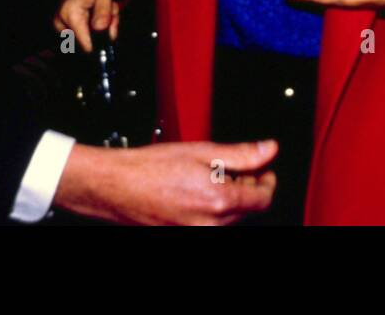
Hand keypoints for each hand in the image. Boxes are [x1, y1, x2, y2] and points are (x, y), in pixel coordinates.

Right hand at [53, 0, 131, 51]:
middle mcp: (63, 20)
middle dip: (107, 26)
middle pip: (92, 40)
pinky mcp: (70, 21)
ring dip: (106, 22)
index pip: (86, 44)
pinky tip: (104, 6)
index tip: (113, 24)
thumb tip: (100, 30)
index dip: (104, 39)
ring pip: (93, 35)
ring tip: (108, 4)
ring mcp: (65, 22)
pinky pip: (90, 30)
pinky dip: (102, 20)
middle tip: (112, 7)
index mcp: (70, 13)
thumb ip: (103, 8)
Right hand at [54, 140, 277, 225]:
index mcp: (219, 201)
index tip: (264, 169)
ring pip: (229, 219)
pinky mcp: (183, 235)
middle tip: (237, 168)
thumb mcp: (202, 150)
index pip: (263, 199)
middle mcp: (210, 224)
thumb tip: (269, 149)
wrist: (115, 186)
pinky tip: (197, 190)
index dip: (267, 181)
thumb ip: (241, 154)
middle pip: (247, 210)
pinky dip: (211, 209)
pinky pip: (209, 224)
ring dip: (230, 199)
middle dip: (247, 188)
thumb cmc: (150, 167)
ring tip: (212, 176)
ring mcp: (195, 233)